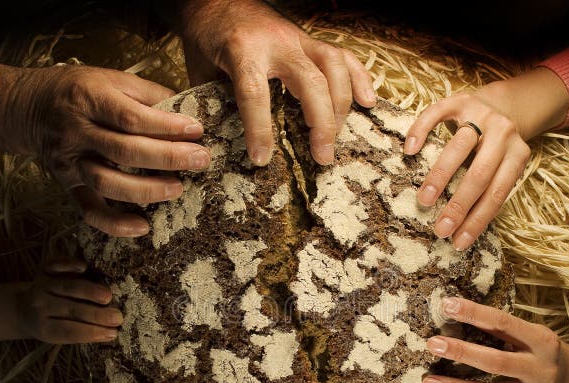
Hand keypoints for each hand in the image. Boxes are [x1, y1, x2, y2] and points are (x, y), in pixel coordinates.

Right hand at [0, 62, 210, 236]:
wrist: (30, 106)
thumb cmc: (80, 90)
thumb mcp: (111, 78)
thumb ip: (148, 94)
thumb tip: (188, 113)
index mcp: (88, 98)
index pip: (131, 117)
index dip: (166, 126)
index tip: (196, 130)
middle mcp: (76, 131)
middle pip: (124, 151)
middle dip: (168, 158)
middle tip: (200, 160)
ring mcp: (70, 161)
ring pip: (107, 183)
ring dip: (146, 190)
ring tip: (177, 189)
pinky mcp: (68, 184)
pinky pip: (90, 210)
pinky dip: (115, 224)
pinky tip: (142, 227)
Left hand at [15, 258, 122, 343]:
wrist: (23, 309)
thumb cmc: (50, 325)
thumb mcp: (58, 336)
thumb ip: (79, 333)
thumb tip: (111, 331)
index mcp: (44, 328)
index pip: (69, 331)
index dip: (92, 332)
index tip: (113, 332)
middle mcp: (40, 306)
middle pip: (71, 310)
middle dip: (97, 314)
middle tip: (118, 317)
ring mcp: (41, 286)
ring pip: (68, 287)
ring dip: (89, 291)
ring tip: (108, 296)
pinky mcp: (44, 269)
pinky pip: (56, 265)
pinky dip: (70, 265)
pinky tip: (85, 268)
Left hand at [178, 0, 375, 164]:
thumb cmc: (207, 37)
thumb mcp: (201, 70)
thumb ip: (216, 102)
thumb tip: (228, 142)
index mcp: (242, 50)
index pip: (255, 94)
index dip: (260, 130)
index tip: (262, 159)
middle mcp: (276, 42)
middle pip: (309, 82)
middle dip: (321, 123)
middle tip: (323, 157)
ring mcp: (298, 39)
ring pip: (333, 66)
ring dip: (341, 104)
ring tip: (337, 135)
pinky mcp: (310, 40)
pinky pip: (343, 56)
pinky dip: (359, 79)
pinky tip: (367, 103)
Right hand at [404, 68, 568, 249]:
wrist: (501, 106)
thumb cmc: (496, 150)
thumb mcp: (504, 167)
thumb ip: (490, 189)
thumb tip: (462, 231)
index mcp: (518, 154)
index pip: (497, 193)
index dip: (478, 219)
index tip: (458, 242)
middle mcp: (504, 132)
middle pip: (480, 173)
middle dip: (459, 205)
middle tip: (440, 229)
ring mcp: (482, 113)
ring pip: (460, 145)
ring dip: (440, 176)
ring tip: (424, 200)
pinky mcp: (459, 100)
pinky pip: (437, 113)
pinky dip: (422, 131)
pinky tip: (409, 151)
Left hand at [421, 297, 568, 382]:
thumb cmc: (537, 349)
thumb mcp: (529, 333)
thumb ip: (500, 327)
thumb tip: (452, 311)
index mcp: (542, 342)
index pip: (504, 324)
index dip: (475, 313)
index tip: (447, 304)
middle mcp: (538, 371)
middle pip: (497, 362)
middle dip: (463, 353)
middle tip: (433, 344)